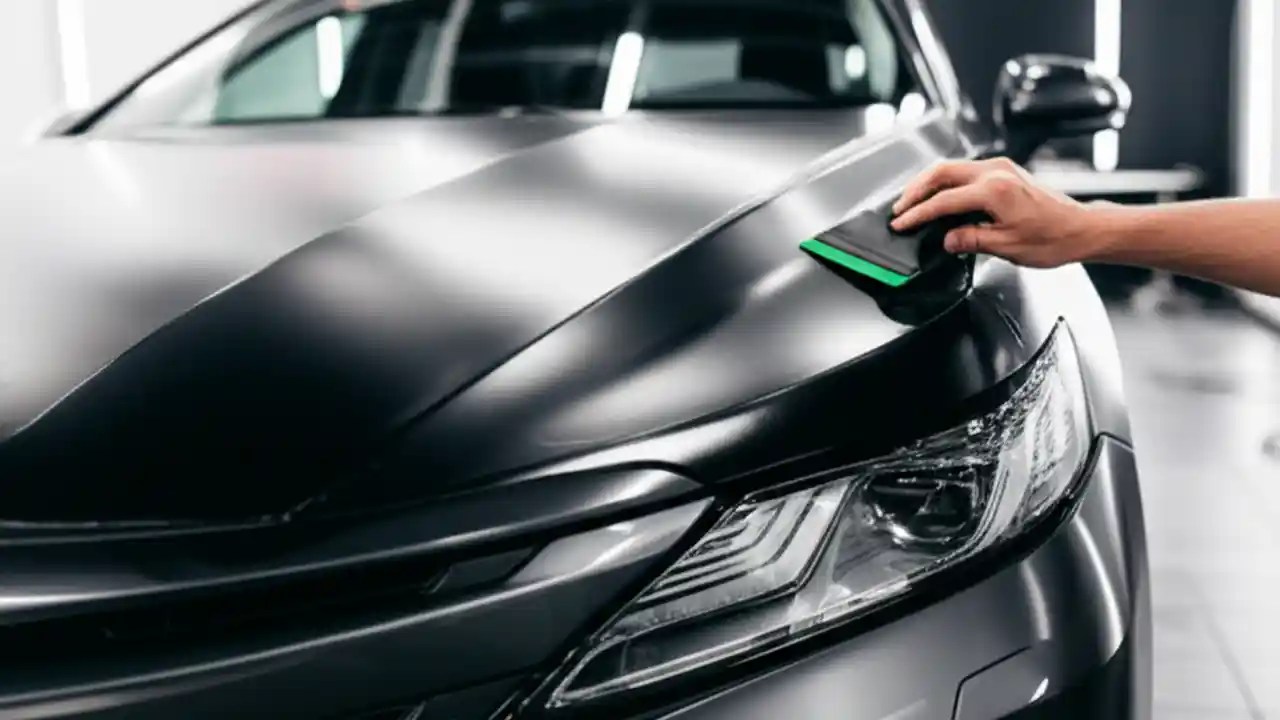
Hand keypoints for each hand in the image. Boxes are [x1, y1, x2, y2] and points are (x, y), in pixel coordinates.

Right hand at [889, 157, 1106, 267]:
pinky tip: (938, 195)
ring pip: (952, 168)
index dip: (918, 214)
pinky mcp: (1005, 171)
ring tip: (912, 201)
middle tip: (899, 208)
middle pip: (941, 172)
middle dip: (915, 190)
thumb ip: (971, 240)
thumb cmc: (1053, 238)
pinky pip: (966, 171)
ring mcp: (1001, 168)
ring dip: (928, 183)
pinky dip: (946, 182)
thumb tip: (946, 240)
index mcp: (995, 191)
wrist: (1081, 228)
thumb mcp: (1007, 247)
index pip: (944, 201)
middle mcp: (996, 172)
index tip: (901, 224)